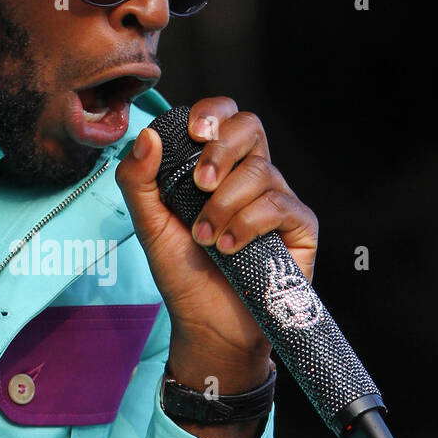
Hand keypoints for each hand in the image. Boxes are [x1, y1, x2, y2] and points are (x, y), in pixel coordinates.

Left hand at [116, 97, 317, 380]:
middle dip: (221, 149)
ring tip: (206, 239)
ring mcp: (278, 199)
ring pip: (259, 172)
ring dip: (224, 205)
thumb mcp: (149, 224)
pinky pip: (278, 206)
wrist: (207, 324)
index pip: (224, 118)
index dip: (212, 114)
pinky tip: (228, 248)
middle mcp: (251, 176)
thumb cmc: (184, 273)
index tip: (193, 133)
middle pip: (251, 126)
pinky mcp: (299, 226)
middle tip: (200, 184)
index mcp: (218, 167)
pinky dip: (247, 225)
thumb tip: (146, 134)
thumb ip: (138, 180)